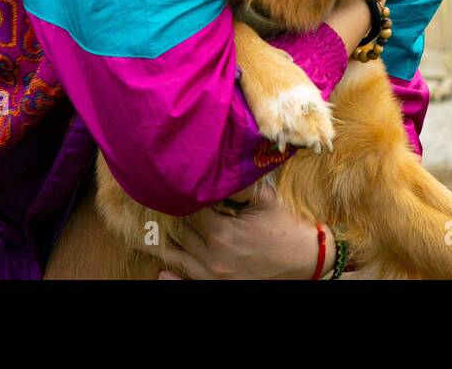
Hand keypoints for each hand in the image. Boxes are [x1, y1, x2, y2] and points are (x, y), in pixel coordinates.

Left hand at [151, 183, 335, 278]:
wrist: (306, 260)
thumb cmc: (287, 227)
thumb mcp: (266, 200)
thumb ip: (239, 184)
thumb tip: (218, 165)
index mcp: (222, 232)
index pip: (187, 209)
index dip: (180, 195)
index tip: (171, 182)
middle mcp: (212, 256)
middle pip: (178, 232)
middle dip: (168, 215)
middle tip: (155, 200)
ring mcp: (213, 275)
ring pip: (177, 257)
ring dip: (163, 244)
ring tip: (144, 231)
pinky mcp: (218, 286)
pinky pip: (188, 282)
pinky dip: (172, 279)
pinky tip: (161, 272)